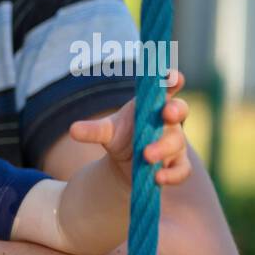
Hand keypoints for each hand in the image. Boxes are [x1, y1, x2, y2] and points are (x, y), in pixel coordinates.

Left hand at [68, 69, 191, 186]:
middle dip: (175, 110)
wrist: (126, 165)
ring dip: (163, 148)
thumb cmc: (122, 137)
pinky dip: (172, 174)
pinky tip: (158, 178)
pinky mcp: (177, 164)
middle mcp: (169, 120)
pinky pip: (182, 169)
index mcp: (154, 104)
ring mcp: (176, 142)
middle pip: (180, 110)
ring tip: (146, 156)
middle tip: (167, 113)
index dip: (172, 79)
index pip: (168, 85)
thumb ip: (93, 130)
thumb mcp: (107, 132)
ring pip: (177, 141)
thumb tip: (73, 130)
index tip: (171, 76)